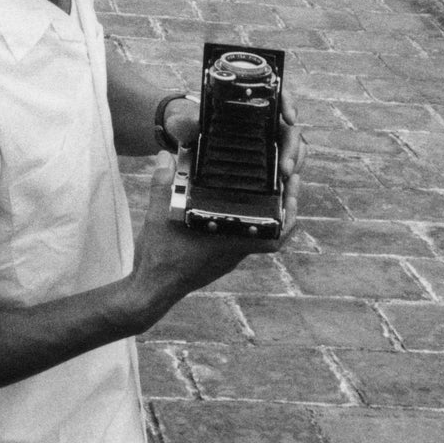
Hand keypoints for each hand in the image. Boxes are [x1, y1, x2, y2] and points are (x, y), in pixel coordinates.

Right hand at [120, 158, 289, 330]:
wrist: (152, 288)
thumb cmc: (159, 257)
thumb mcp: (158, 216)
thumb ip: (162, 184)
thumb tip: (165, 154)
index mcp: (227, 243)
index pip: (272, 237)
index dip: (288, 217)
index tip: (291, 193)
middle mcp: (233, 252)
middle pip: (273, 233)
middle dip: (285, 207)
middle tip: (290, 181)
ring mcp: (227, 257)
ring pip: (258, 235)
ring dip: (268, 215)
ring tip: (270, 188)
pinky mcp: (218, 259)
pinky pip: (243, 239)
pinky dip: (249, 223)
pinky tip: (238, 206)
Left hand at [164, 85, 304, 204]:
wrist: (191, 141)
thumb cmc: (193, 125)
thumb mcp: (186, 123)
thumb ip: (184, 123)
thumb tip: (184, 125)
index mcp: (250, 107)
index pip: (278, 98)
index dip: (288, 103)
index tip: (289, 116)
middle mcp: (265, 123)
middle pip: (290, 130)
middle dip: (292, 148)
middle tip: (284, 167)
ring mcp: (270, 143)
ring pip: (294, 151)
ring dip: (294, 165)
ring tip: (286, 181)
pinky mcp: (269, 163)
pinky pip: (287, 169)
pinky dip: (291, 180)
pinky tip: (287, 193)